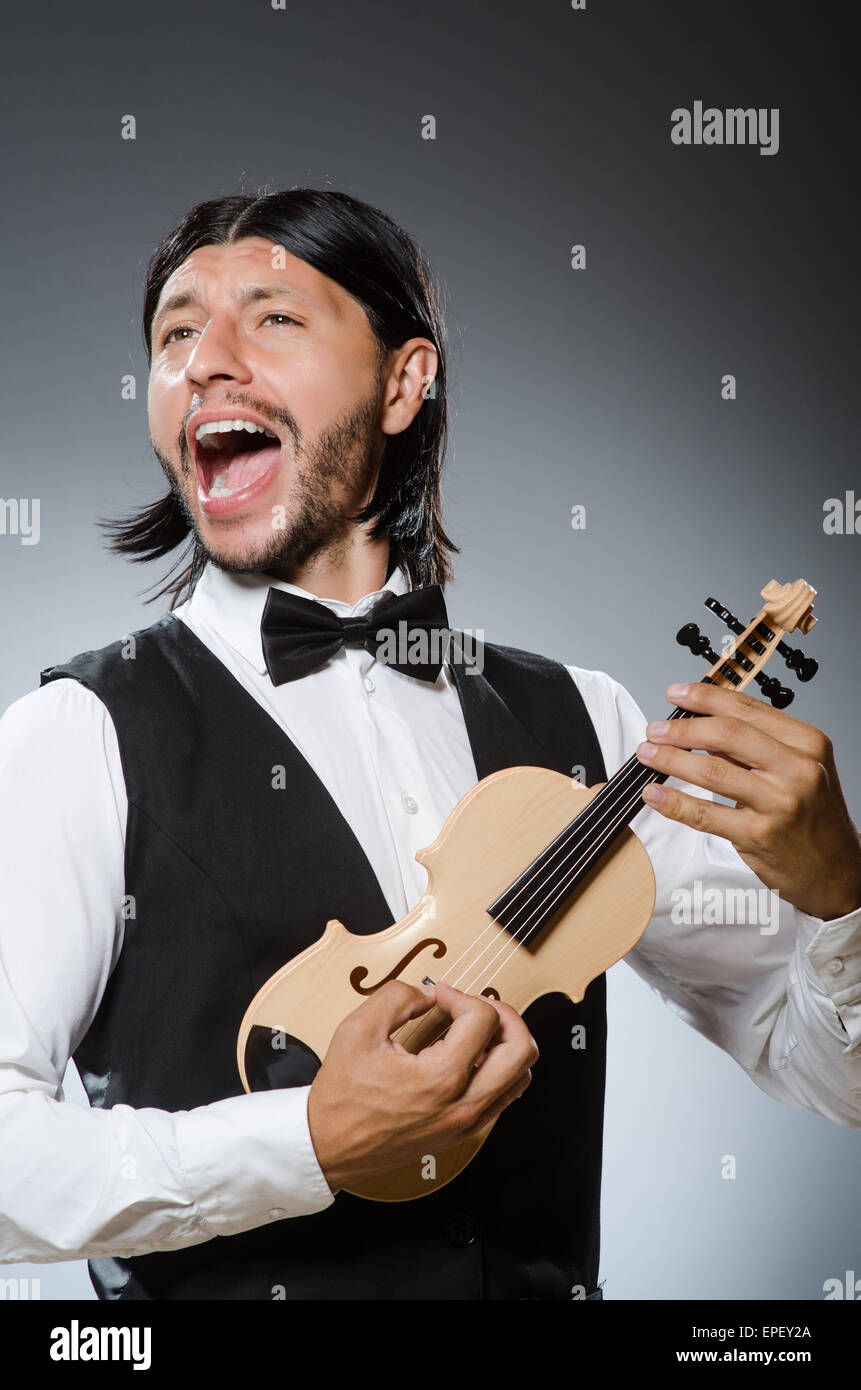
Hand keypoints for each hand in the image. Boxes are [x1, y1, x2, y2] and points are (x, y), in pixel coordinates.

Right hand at [306, 978, 537, 1192]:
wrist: (330, 1146)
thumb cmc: (342, 1095)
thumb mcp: (359, 1029)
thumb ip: (398, 996)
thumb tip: (429, 994)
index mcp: (441, 1078)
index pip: (484, 1019)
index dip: (461, 994)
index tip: (438, 996)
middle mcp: (463, 1104)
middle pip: (522, 1050)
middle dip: (505, 1015)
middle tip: (475, 1005)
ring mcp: (467, 1122)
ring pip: (520, 1076)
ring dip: (506, 1043)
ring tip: (477, 1029)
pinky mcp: (463, 1132)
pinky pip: (503, 1096)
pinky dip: (499, 1069)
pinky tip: (470, 1056)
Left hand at [635, 681, 860, 921]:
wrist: (837, 872)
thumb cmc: (813, 817)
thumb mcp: (800, 769)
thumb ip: (757, 746)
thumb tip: (702, 724)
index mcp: (807, 743)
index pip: (747, 709)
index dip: (704, 698)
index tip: (675, 693)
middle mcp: (797, 769)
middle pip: (726, 734)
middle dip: (682, 729)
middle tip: (655, 729)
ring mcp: (779, 803)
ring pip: (712, 771)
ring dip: (671, 760)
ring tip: (648, 755)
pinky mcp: (759, 835)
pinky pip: (705, 814)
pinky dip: (673, 802)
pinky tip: (655, 794)